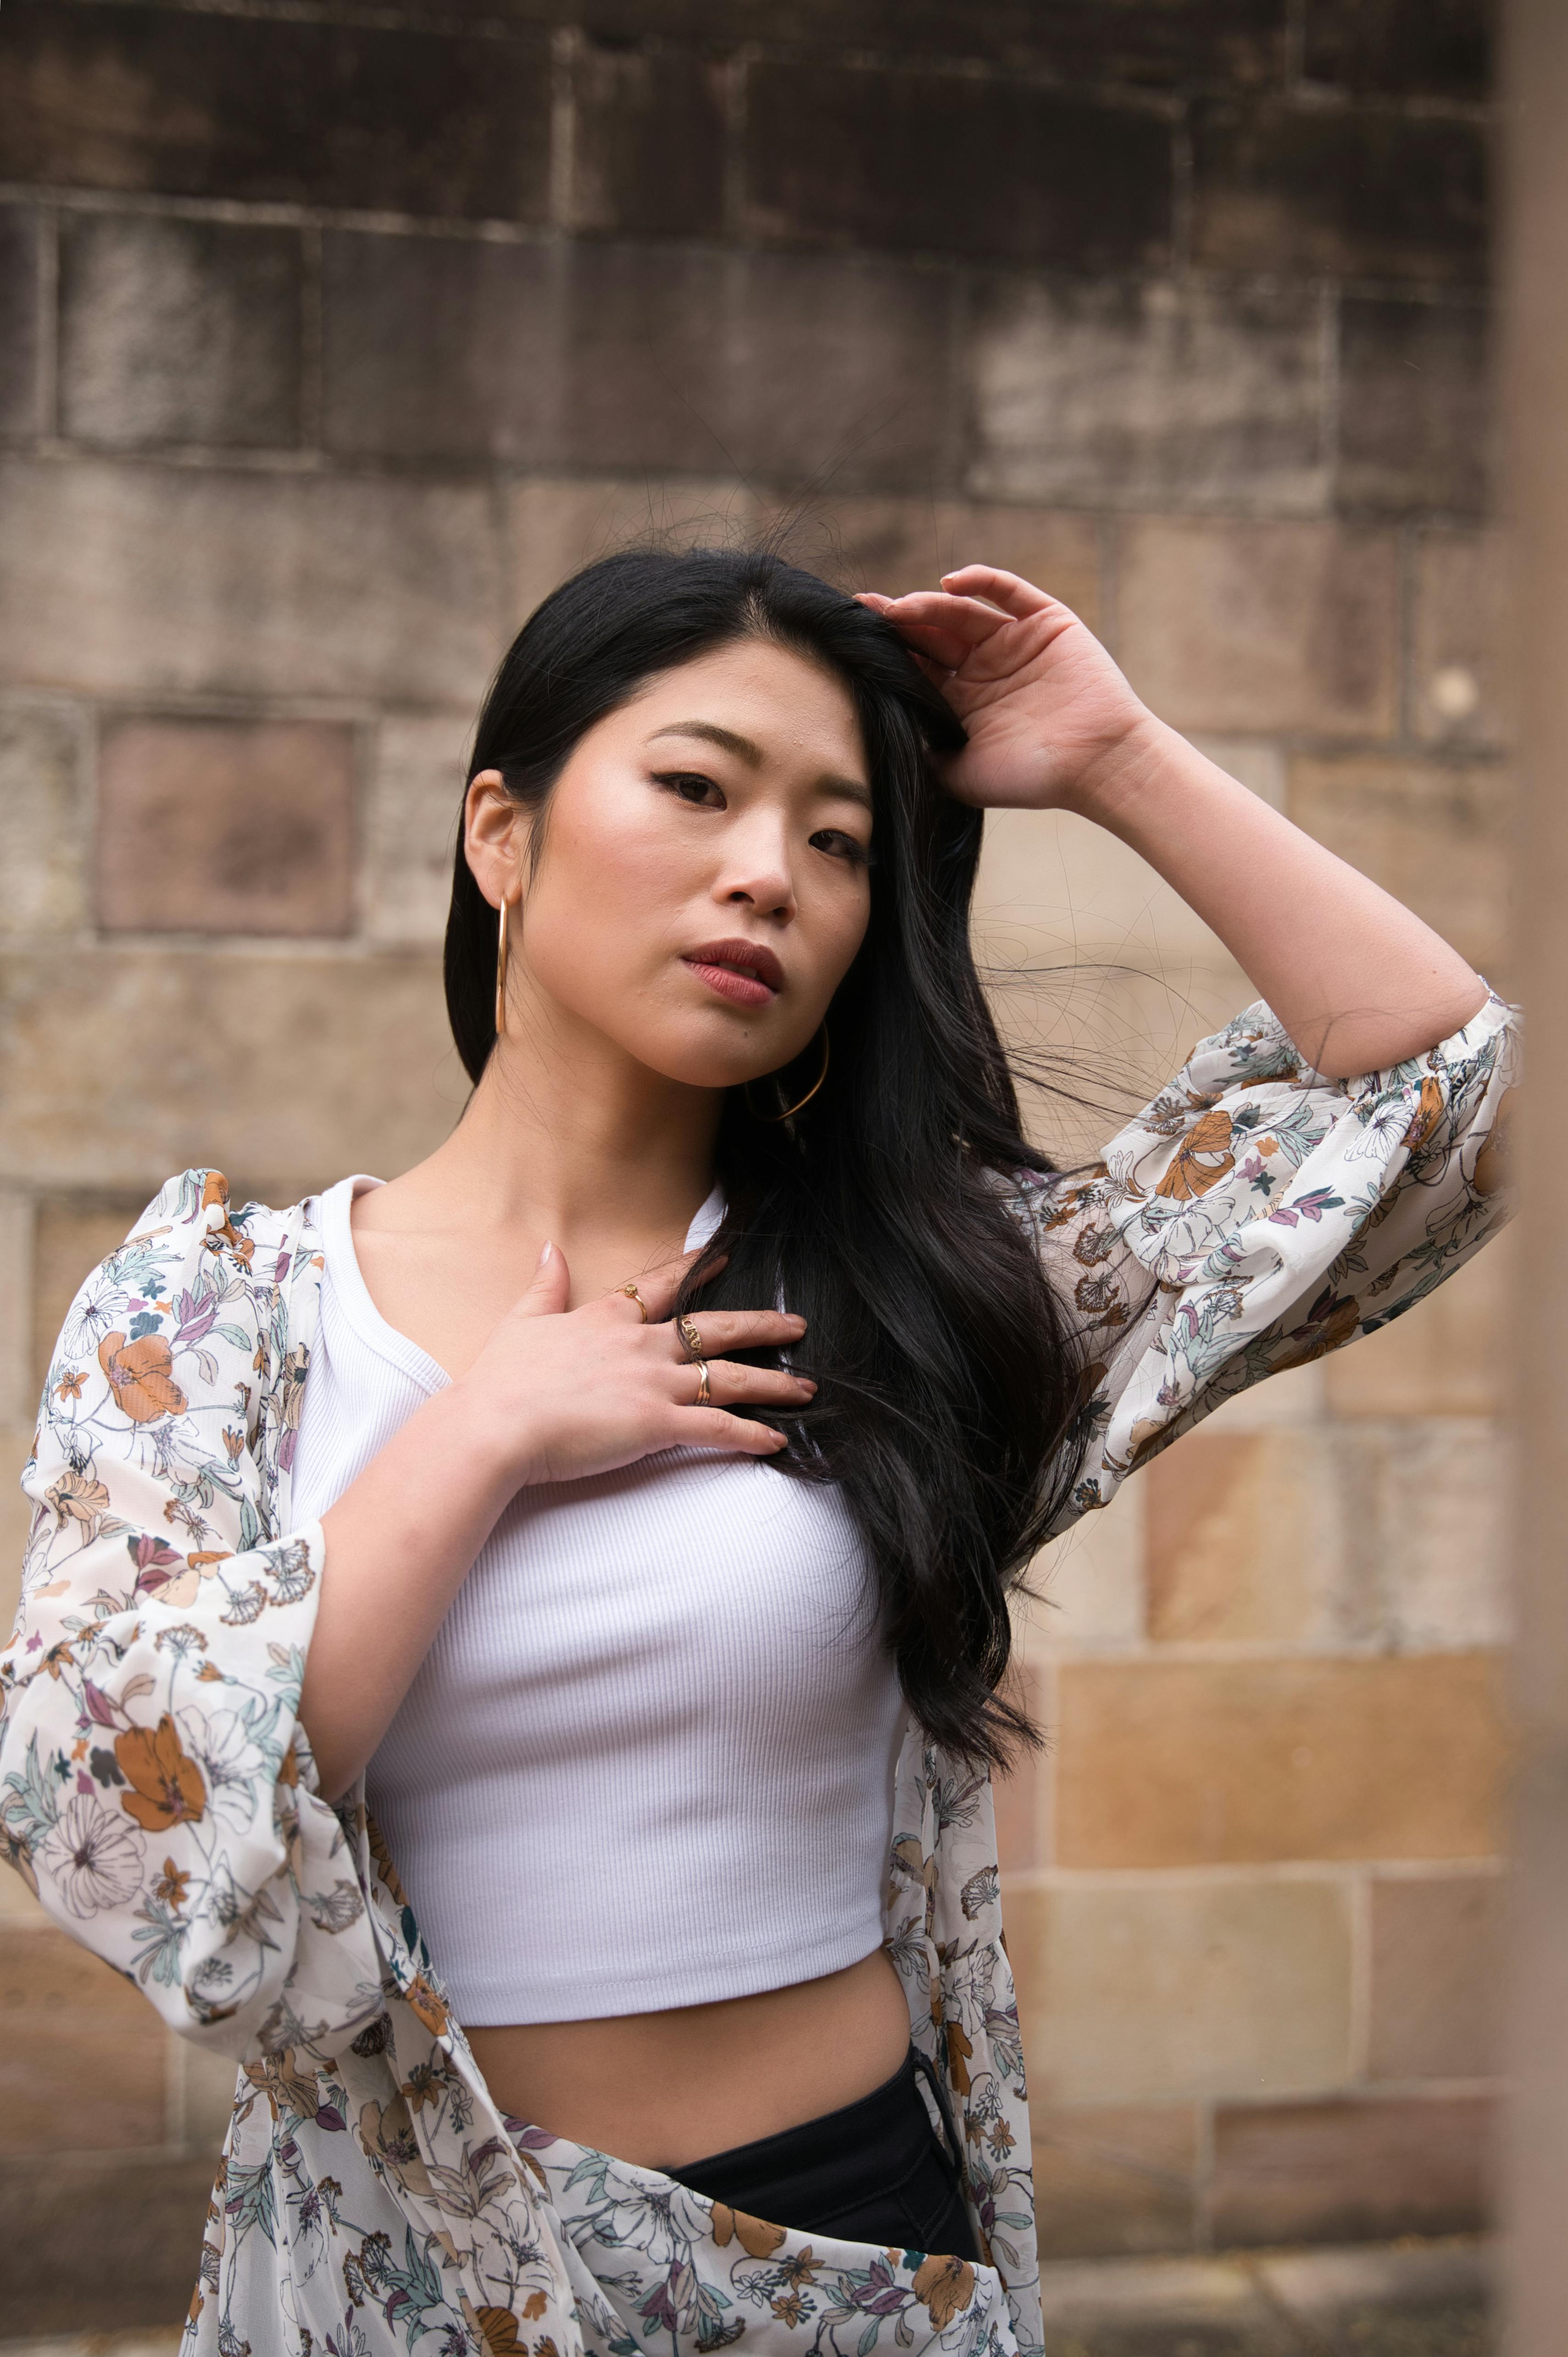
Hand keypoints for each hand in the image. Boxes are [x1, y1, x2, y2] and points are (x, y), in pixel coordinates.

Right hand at [457, 1244, 811, 1486]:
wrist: (493, 1426)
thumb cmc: (501, 1381)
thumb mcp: (522, 1320)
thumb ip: (545, 1285)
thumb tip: (551, 1249)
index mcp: (608, 1318)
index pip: (663, 1285)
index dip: (696, 1268)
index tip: (725, 1256)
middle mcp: (640, 1344)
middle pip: (715, 1326)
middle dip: (762, 1324)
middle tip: (798, 1324)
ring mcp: (652, 1383)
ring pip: (729, 1377)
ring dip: (773, 1383)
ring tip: (807, 1387)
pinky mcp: (656, 1425)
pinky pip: (716, 1428)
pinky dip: (751, 1435)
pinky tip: (778, 1441)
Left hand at [859, 565, 1154, 814]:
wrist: (1096, 765)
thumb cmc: (1031, 777)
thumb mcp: (959, 775)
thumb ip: (922, 753)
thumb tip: (877, 736)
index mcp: (962, 703)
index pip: (917, 667)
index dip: (887, 652)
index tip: (853, 640)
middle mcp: (985, 669)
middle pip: (931, 635)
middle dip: (897, 622)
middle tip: (862, 612)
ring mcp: (1014, 643)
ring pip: (961, 612)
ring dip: (927, 605)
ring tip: (898, 607)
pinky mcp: (1045, 622)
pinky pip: (1008, 591)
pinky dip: (980, 580)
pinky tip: (949, 584)